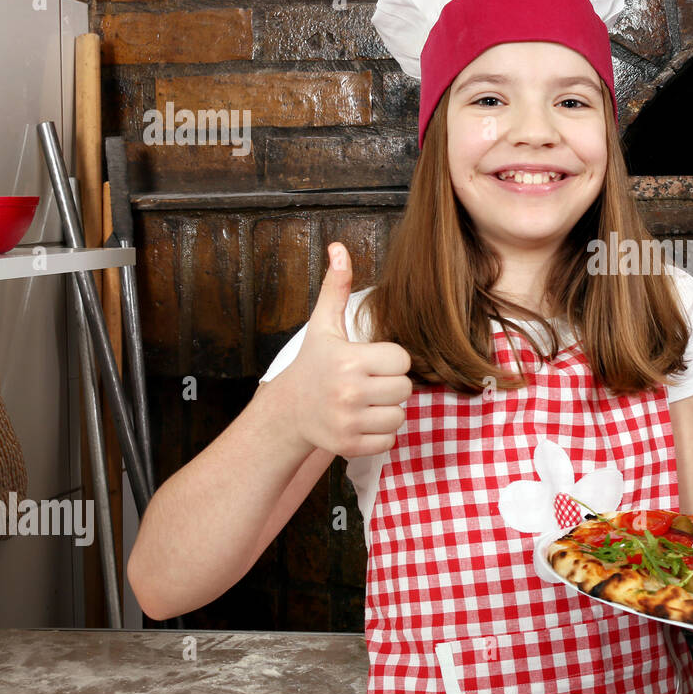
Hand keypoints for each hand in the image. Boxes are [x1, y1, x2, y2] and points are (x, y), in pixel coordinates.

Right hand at [279, 242, 413, 458]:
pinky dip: (380, 434)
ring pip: (400, 416)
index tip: (371, 361)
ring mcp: (349, 421)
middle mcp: (349, 392)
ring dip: (387, 410)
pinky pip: (390, 440)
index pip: (402, 359)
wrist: (287, 411)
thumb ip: (336, 288)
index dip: (391, 360)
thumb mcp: (323, 325)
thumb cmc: (312, 365)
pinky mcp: (350, 445)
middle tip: (368, 382)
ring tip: (365, 402)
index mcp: (349, 360)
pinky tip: (360, 421)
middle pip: (405, 389)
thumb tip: (338, 248)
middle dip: (391, 385)